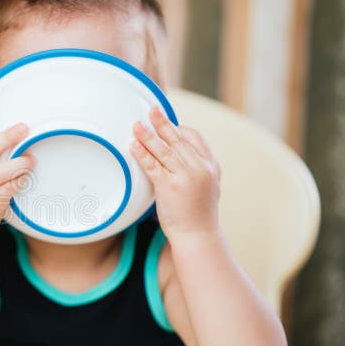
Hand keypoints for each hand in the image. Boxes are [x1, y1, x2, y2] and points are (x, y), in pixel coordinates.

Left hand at [130, 106, 220, 239]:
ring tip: (136, 125)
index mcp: (211, 166)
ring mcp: (185, 177)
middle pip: (178, 139)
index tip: (167, 123)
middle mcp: (200, 168)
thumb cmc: (198, 214)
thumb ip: (196, 170)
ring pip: (163, 150)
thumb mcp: (206, 187)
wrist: (198, 236)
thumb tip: (181, 157)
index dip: (179, 128)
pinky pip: (152, 165)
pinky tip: (133, 146)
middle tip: (152, 109)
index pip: (195, 138)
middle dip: (163, 123)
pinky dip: (141, 153)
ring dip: (148, 135)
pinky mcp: (169, 186)